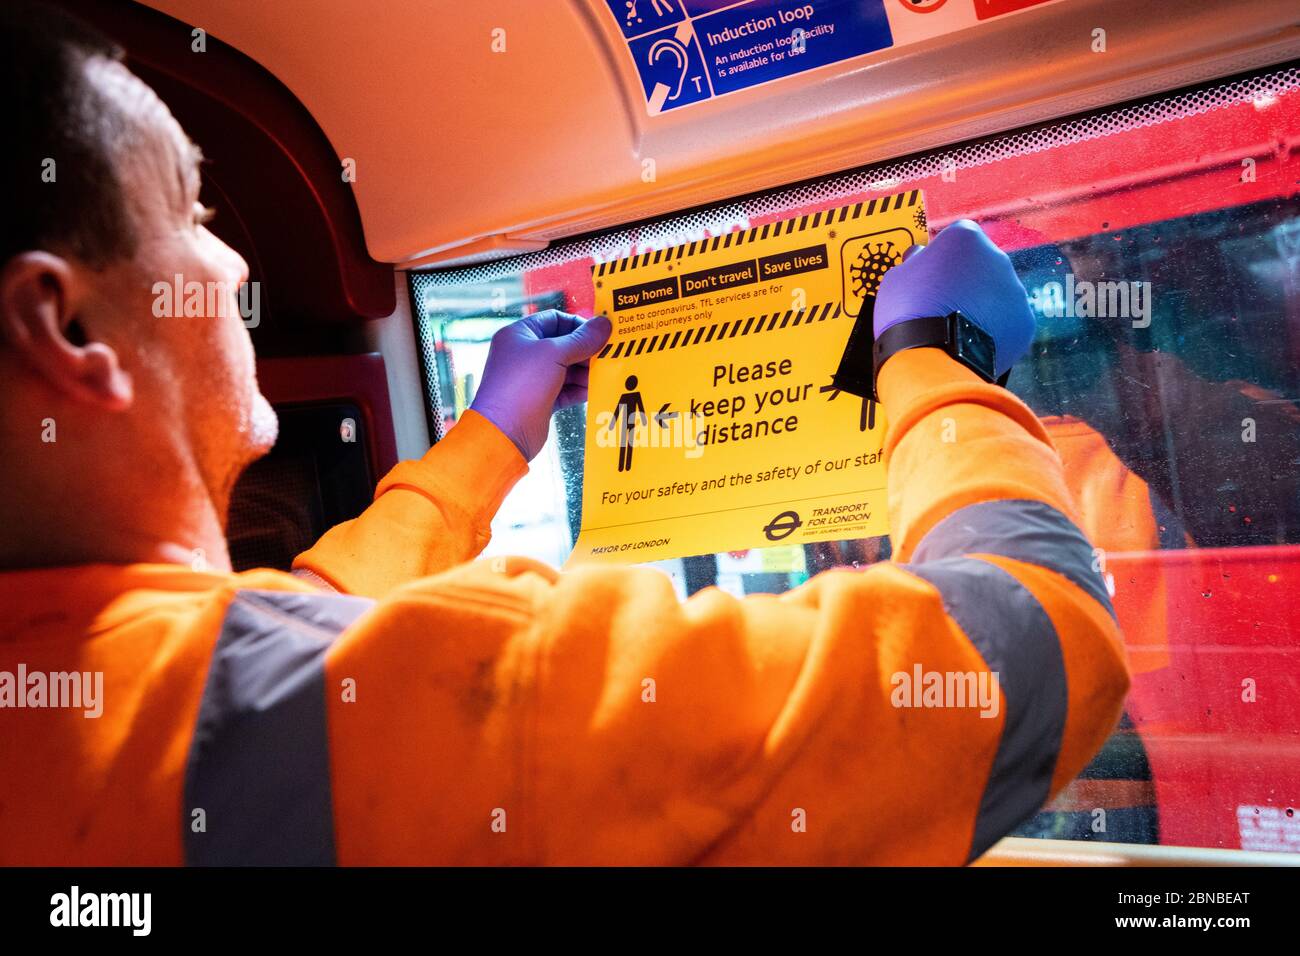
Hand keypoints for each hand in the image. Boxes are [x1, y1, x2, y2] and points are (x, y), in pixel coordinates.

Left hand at [470, 310, 611, 460]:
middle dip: (586, 351)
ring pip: (567, 369)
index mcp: (519, 335)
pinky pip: (566, 390)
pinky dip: (580, 389)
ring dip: (585, 372)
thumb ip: (582, 339)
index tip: (600, 333)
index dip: (578, 325)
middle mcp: (524, 355)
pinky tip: (594, 390)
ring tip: (604, 374)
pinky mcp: (541, 401)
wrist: (505, 432)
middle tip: (608, 355)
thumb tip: (604, 324)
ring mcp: (533, 379)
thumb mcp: (554, 354)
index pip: (555, 320)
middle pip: (564, 345)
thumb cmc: (521, 385)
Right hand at [874, 219, 1034, 376]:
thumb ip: (916, 262)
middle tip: (944, 303)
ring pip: (997, 293)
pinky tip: (972, 340)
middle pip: (982, 264)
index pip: (957, 238)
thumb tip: (919, 258)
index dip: (944, 258)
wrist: (931, 357)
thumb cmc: (909, 313)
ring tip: (957, 326)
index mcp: (965, 237)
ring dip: (981, 305)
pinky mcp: (1024, 321)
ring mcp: (1014, 290)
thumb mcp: (898, 277)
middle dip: (966, 280)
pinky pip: (1008, 321)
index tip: (933, 275)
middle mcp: (997, 257)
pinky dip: (994, 329)